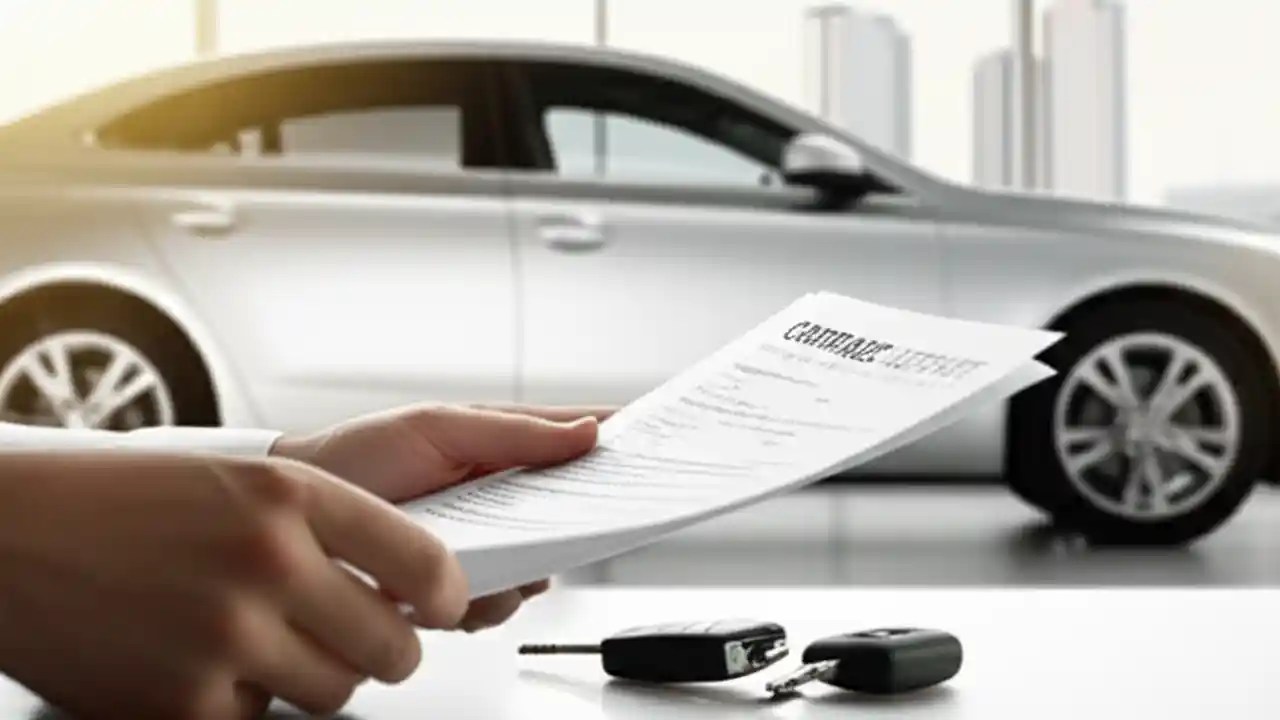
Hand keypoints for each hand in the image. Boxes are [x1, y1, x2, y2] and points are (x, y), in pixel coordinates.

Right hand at [0, 453, 468, 719]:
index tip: (445, 601)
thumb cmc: (124, 500)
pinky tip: (208, 660)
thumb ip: (328, 525)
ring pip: (337, 691)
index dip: (447, 592)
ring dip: (320, 674)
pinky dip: (245, 698)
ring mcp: (224, 636)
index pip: (422, 560)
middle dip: (390, 648)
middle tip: (371, 637)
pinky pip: (262, 719)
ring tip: (274, 640)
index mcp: (289, 494)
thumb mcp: (242, 480)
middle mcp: (266, 561)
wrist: (13, 534)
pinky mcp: (183, 702)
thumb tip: (407, 583)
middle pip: (392, 647)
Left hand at [271, 404, 612, 631]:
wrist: (297, 521)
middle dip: (574, 524)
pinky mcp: (459, 590)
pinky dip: (481, 601)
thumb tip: (586, 430)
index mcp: (504, 447)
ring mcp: (486, 546)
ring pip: (540, 570)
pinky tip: (449, 584)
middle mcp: (503, 499)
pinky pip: (498, 605)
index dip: (623, 443)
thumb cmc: (360, 457)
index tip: (663, 445)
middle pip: (574, 515)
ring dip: (518, 569)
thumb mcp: (437, 428)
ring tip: (479, 553)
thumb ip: (513, 433)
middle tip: (553, 520)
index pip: (580, 441)